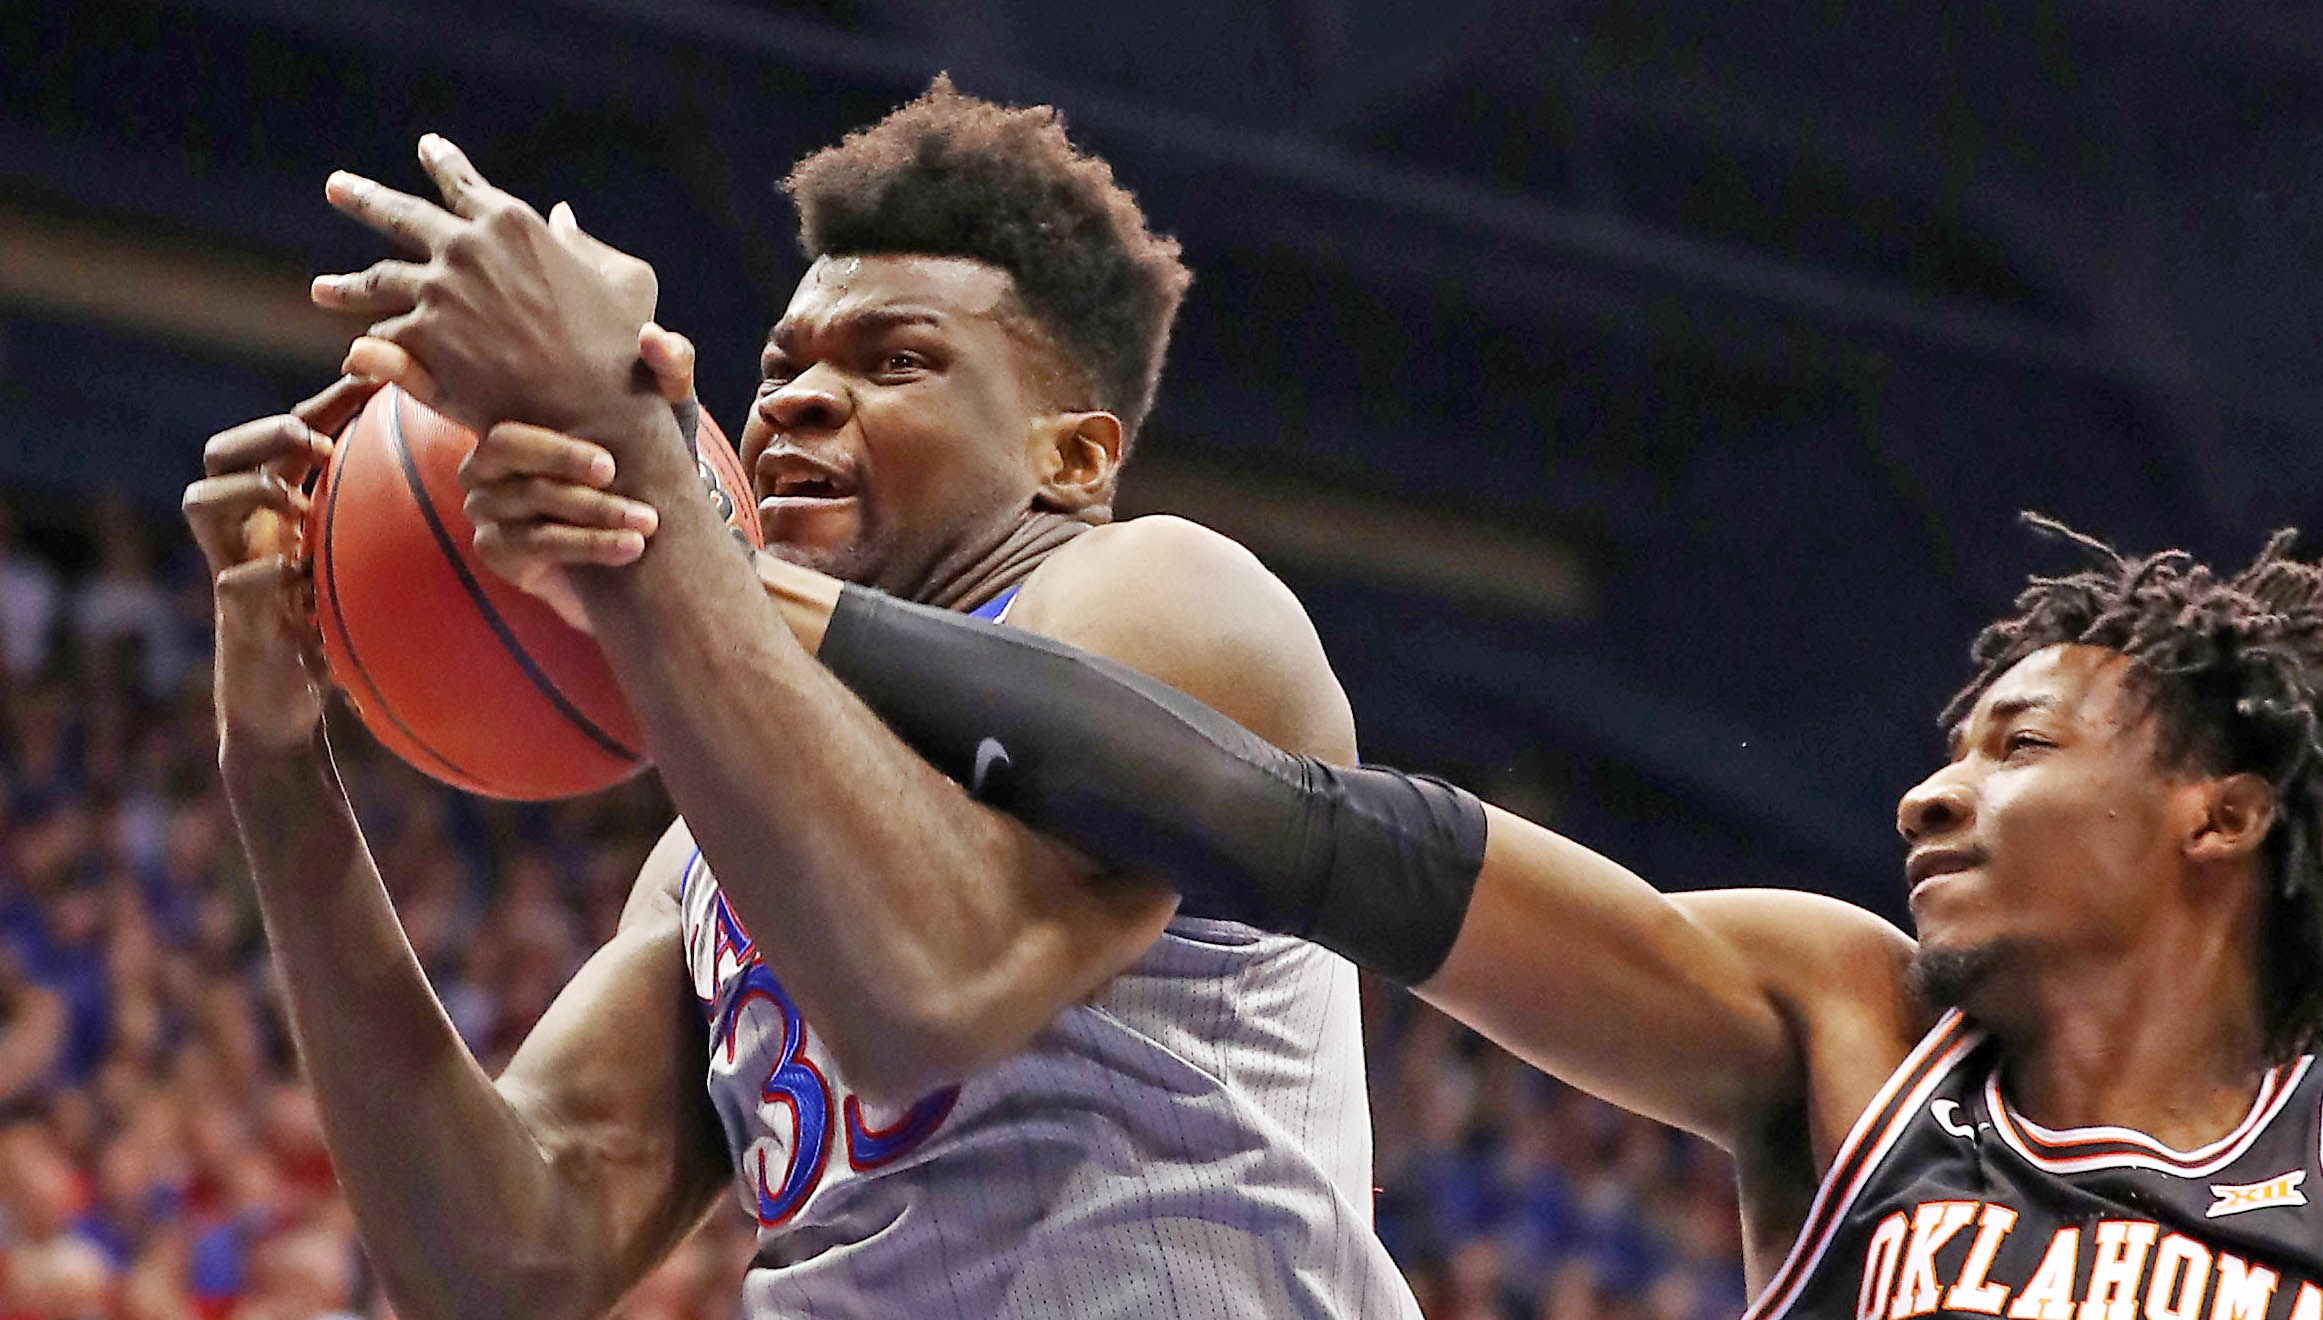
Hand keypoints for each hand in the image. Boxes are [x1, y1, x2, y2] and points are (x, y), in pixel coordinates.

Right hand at [183, 376, 380, 756]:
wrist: (286, 714)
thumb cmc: (331, 634)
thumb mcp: (361, 572)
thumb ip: (384, 530)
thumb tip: (460, 488)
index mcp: (279, 514)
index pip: (287, 440)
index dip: (322, 405)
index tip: (372, 381)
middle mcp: (247, 534)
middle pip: (221, 453)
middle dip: (265, 433)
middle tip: (316, 442)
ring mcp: (232, 572)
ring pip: (201, 501)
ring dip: (253, 492)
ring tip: (297, 503)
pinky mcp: (236, 621)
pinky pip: (235, 583)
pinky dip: (269, 575)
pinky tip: (301, 580)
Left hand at [309, 135, 661, 443]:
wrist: (596, 410)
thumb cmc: (622, 346)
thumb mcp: (627, 280)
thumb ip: (589, 243)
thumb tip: (562, 214)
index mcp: (513, 223)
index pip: (464, 183)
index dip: (444, 163)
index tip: (427, 148)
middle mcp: (466, 248)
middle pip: (399, 215)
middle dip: (363, 198)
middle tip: (337, 188)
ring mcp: (439, 292)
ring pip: (377, 280)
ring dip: (345, 285)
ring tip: (320, 289)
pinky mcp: (423, 339)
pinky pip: (387, 334)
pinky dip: (377, 342)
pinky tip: (362, 348)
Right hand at [345, 325, 698, 633]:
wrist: (648, 535)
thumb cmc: (647, 460)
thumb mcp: (667, 411)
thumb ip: (669, 367)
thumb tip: (651, 336)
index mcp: (517, 421)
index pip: (511, 428)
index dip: (556, 448)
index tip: (611, 466)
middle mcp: (487, 462)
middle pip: (506, 456)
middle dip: (566, 468)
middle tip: (620, 483)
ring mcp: (487, 508)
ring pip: (531, 505)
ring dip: (594, 515)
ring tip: (646, 523)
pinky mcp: (497, 551)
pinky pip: (536, 546)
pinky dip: (588, 546)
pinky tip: (630, 548)